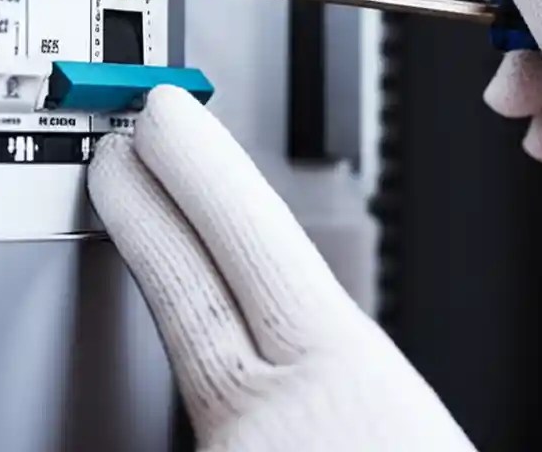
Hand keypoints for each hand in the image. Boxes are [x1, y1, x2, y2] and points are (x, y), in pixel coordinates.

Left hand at [88, 85, 473, 451]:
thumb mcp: (423, 422)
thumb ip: (367, 377)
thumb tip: (342, 359)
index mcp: (341, 381)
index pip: (249, 244)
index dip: (198, 169)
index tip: (166, 119)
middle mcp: (262, 419)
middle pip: (184, 289)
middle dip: (145, 207)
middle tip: (117, 151)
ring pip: (197, 369)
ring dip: (181, 307)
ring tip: (159, 255)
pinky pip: (209, 430)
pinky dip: (230, 408)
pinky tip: (251, 410)